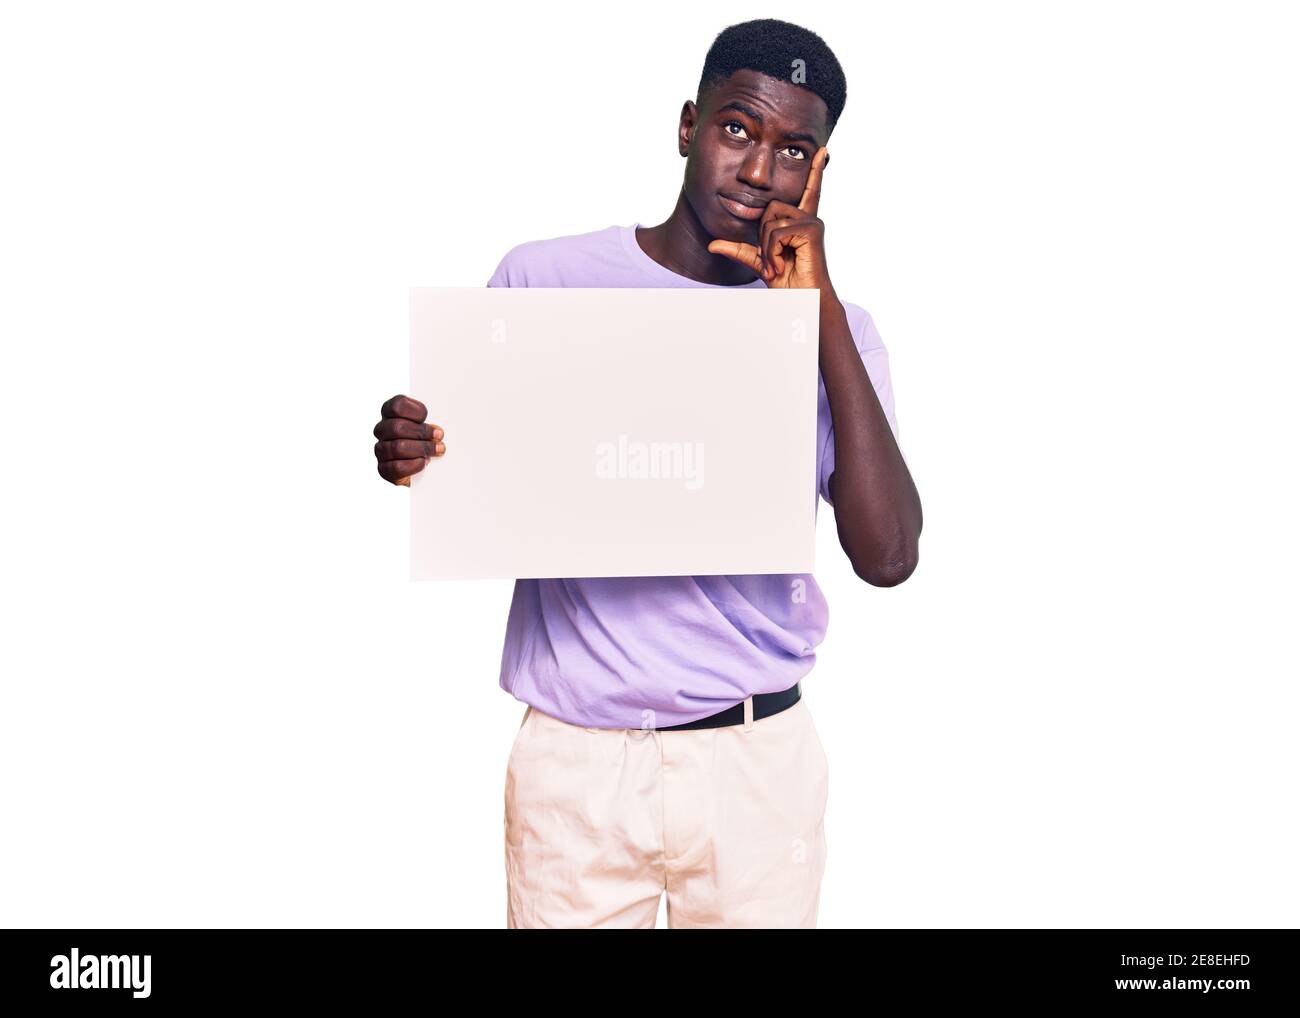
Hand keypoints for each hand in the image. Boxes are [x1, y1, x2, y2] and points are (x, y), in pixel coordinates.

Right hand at [373, 394, 443, 485]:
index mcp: (390, 414)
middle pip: (397, 427)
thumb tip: (437, 430)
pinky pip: (397, 466)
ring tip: (437, 450)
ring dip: (422, 448)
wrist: (420, 470)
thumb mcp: (426, 427)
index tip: (426, 416)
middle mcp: (382, 430)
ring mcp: (381, 449)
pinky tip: (425, 462)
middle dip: (422, 432)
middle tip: (438, 436)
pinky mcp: (384, 469)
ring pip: (398, 447)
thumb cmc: (423, 441)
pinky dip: (415, 464)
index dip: (413, 410)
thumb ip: (429, 423)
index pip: (396, 405)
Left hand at [707, 146, 831, 290]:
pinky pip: (776, 232)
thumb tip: (711, 245)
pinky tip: (781, 265)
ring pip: (770, 221)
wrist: (802, 301)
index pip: (809, 191)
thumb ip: (738, 249)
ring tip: (777, 264)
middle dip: (762, 236)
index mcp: (801, 221)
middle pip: (769, 207)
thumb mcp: (759, 261)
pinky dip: (771, 251)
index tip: (824, 150)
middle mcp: (808, 217)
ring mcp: (812, 222)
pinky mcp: (812, 229)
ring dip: (766, 247)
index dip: (816, 170)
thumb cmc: (787, 283)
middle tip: (771, 260)